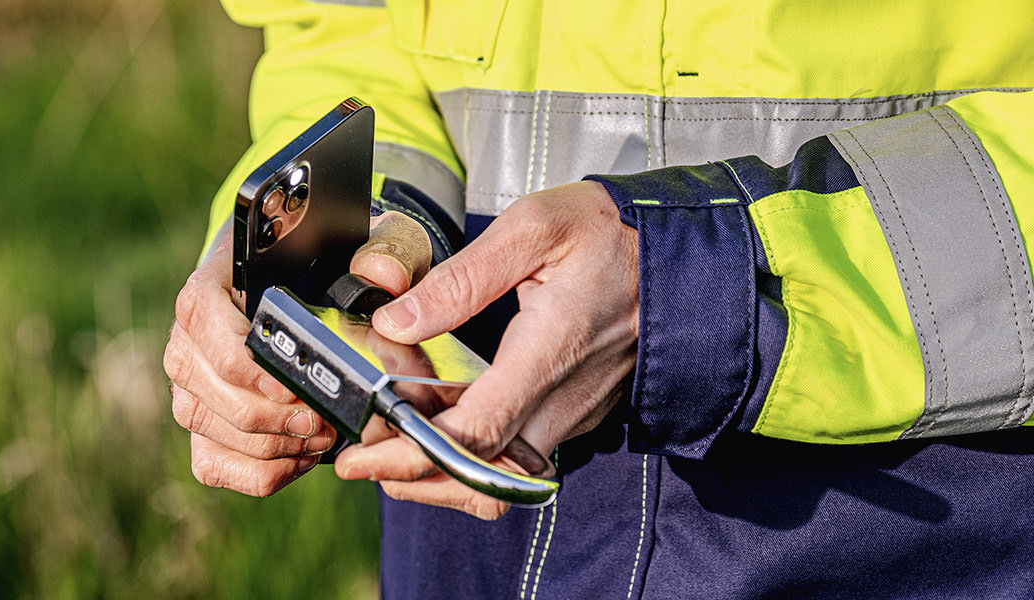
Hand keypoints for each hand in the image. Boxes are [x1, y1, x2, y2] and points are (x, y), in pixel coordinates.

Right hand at [164, 211, 431, 495]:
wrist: (315, 295)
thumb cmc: (333, 270)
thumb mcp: (370, 247)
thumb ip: (384, 254)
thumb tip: (384, 276)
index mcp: (217, 280)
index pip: (202, 318)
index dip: (244, 361)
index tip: (292, 386)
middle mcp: (190, 334)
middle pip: (210, 389)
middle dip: (274, 417)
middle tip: (323, 420)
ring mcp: (190, 384)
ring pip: (212, 431)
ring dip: (275, 446)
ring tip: (320, 436)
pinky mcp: (202, 424)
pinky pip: (215, 465)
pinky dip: (262, 471)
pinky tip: (300, 454)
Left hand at [334, 181, 638, 518]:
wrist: (685, 253)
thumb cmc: (617, 234)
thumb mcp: (534, 228)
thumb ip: (460, 278)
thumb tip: (397, 319)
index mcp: (550, 354)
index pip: (474, 436)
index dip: (410, 454)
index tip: (362, 456)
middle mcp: (564, 400)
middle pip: (480, 476)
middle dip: (412, 468)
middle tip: (368, 433)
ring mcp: (573, 413)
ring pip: (496, 470)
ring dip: (438, 455)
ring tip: (397, 406)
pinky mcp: (574, 411)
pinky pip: (515, 447)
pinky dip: (468, 438)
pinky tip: (437, 397)